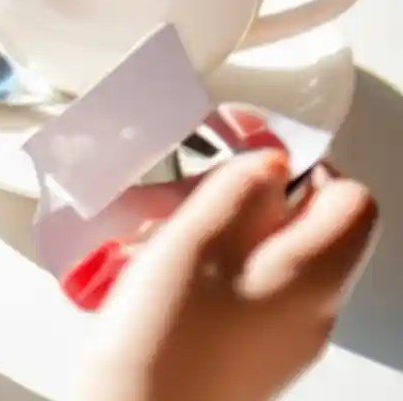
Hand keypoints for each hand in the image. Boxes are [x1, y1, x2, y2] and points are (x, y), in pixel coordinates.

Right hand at [75, 151, 378, 400]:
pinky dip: (200, 269)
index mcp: (314, 274)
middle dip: (242, 197)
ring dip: (213, 230)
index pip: (349, 197)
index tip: (246, 149)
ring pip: (261, 257)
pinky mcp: (240, 353)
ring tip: (159, 232)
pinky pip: (235, 292)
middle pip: (298, 225)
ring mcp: (277, 337)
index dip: (301, 165)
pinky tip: (155, 270)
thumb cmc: (165, 340)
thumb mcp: (200, 236)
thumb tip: (270, 161)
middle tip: (189, 192)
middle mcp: (309, 309)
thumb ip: (242, 187)